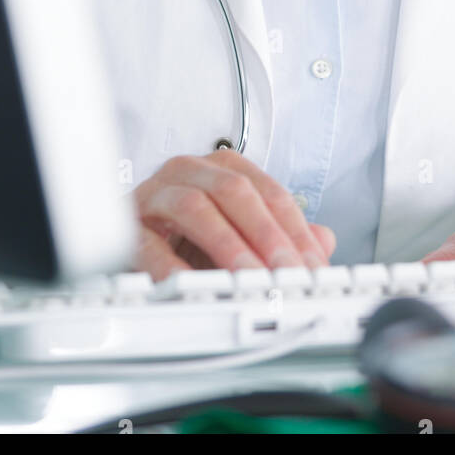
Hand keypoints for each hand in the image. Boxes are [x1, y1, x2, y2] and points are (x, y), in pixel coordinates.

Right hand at [133, 148, 335, 279]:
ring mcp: (157, 193)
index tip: (312, 265)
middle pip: (234, 191)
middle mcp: (190, 171)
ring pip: (195, 207)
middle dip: (266, 234)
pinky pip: (150, 241)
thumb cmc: (190, 232)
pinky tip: (192, 286)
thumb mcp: (241, 233)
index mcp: (223, 167)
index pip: (270, 192)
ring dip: (226, 244)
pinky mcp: (129, 223)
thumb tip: (325, 241)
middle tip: (285, 272)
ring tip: (247, 279)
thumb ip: (283, 235)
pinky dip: (172, 265)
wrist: (132, 233)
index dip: (295, 230)